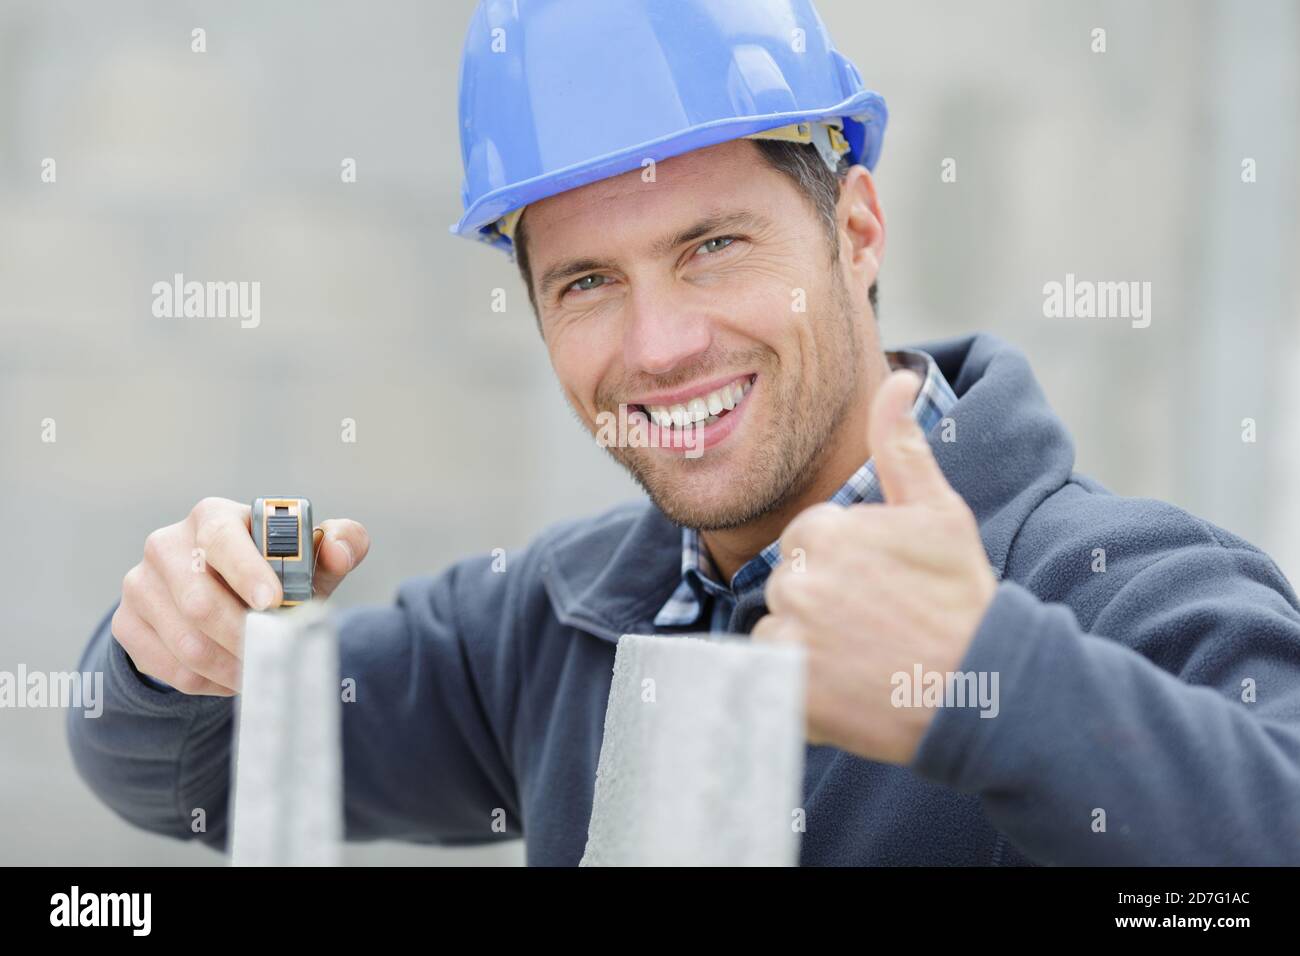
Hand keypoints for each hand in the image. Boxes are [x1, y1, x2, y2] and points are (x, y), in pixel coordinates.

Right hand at [111, 497, 369, 695]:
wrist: (217, 598)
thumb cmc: (274, 573)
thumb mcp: (309, 559)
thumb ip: (342, 544)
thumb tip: (338, 552)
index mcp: (212, 517)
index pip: (221, 537)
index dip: (246, 571)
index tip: (273, 603)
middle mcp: (167, 544)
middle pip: (200, 602)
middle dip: (245, 636)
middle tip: (276, 655)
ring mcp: (140, 584)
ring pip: (186, 642)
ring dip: (231, 666)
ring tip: (262, 670)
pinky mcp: (126, 623)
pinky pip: (169, 667)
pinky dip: (208, 681)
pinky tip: (231, 677)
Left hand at [753, 370, 995, 763]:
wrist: (978, 688)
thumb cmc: (959, 596)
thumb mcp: (939, 511)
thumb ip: (901, 444)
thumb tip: (897, 376)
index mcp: (827, 531)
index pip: (809, 538)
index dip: (848, 561)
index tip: (884, 584)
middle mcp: (799, 580)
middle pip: (790, 581)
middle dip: (825, 597)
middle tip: (878, 621)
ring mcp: (792, 636)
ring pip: (778, 624)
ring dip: (810, 638)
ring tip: (863, 651)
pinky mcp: (786, 688)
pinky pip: (768, 672)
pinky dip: (796, 679)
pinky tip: (843, 681)